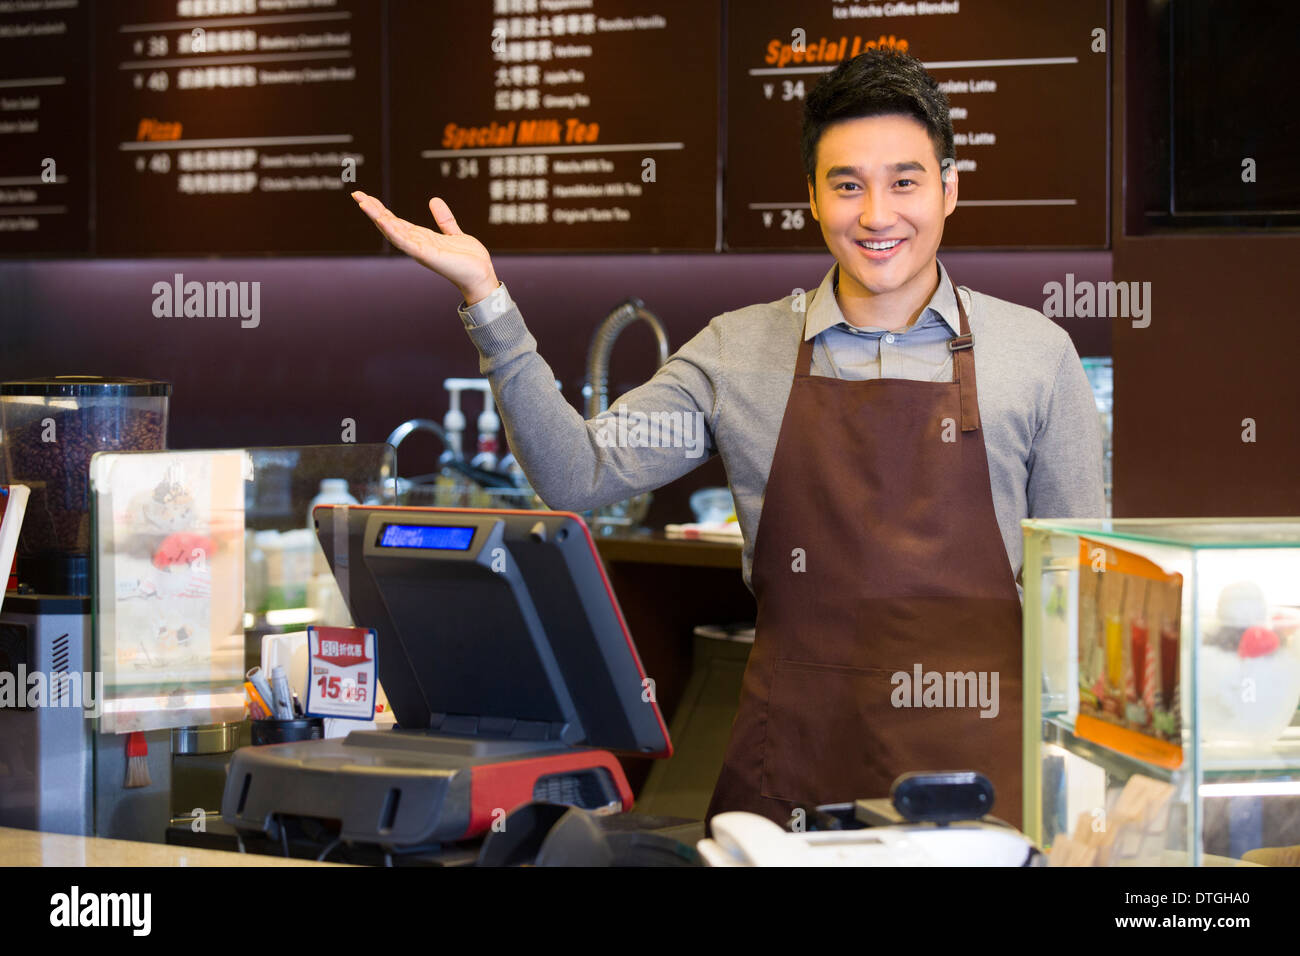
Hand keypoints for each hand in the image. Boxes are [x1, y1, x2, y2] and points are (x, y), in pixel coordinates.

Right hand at [351, 191, 498, 303]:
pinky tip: (383, 221)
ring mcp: (420, 250)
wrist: (481, 274)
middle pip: (390, 224)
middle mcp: (417, 244)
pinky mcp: (427, 255)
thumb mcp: (454, 233)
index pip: (396, 221)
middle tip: (357, 195)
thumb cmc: (469, 259)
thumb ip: (444, 219)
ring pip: (393, 231)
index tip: (367, 197)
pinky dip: (393, 232)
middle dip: (373, 210)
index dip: (381, 209)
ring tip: (363, 204)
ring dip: (378, 218)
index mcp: (421, 238)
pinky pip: (406, 242)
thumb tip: (434, 200)